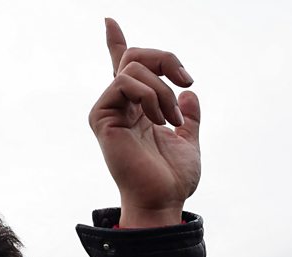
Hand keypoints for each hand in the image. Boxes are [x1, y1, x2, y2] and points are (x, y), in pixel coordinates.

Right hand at [89, 18, 200, 227]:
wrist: (163, 200)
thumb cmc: (173, 178)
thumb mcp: (189, 140)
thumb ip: (189, 116)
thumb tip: (189, 92)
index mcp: (137, 108)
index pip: (124, 69)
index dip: (117, 43)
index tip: (109, 21)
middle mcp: (119, 105)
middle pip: (135, 57)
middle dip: (166, 60)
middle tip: (186, 80)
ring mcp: (109, 110)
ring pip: (134, 67)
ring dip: (163, 89)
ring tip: (172, 119)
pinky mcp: (102, 117)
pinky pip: (124, 83)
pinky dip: (149, 95)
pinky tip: (158, 119)